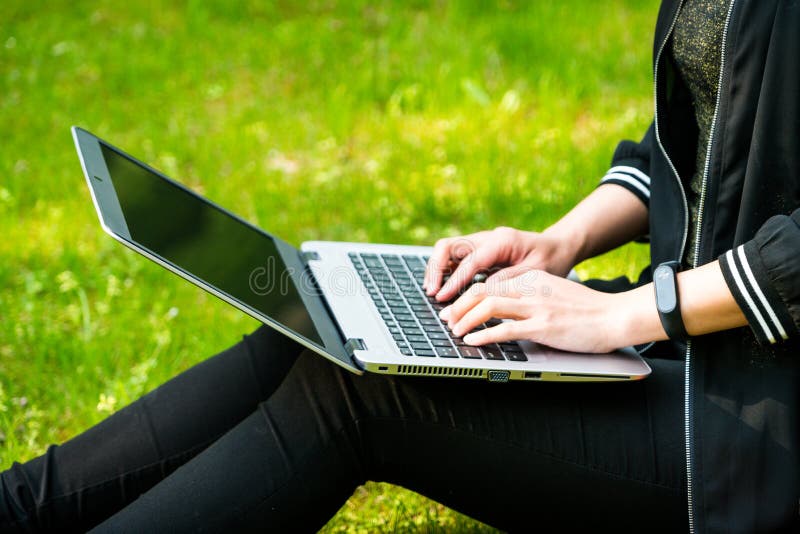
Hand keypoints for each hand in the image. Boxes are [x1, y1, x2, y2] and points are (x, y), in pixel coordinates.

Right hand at [423, 226, 578, 301]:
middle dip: (436, 269)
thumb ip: (506, 280)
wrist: (559, 247)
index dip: (454, 280)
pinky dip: (445, 270)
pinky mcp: (479, 250)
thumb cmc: (550, 260)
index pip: (469, 260)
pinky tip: (443, 287)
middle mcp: (487, 237)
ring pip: (448, 250)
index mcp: (501, 240)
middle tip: (433, 293)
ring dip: (437, 269)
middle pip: (449, 246)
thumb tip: (480, 292)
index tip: (443, 297)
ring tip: (433, 291)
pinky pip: (455, 257)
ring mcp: (481, 242)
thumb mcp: (534, 273)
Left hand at [439, 270, 624, 352]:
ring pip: (489, 306)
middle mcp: (531, 288)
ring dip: (466, 319)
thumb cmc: (588, 310)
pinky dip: (484, 334)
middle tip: (446, 319)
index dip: (466, 296)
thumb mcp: (554, 294)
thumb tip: (507, 310)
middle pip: (483, 291)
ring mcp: (537, 306)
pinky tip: (473, 341)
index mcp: (532, 279)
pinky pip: (506, 328)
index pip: (490, 283)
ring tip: (454, 331)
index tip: (454, 308)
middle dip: (459, 306)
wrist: (616, 316)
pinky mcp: (544, 326)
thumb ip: (531, 298)